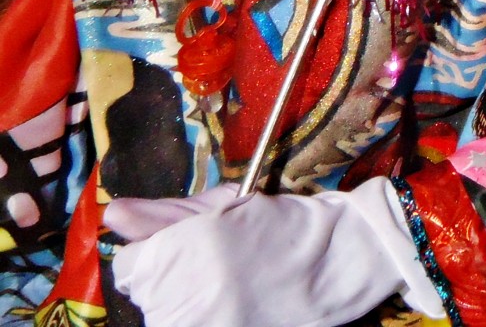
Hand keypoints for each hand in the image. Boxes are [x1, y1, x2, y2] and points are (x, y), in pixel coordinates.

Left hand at [106, 179, 443, 326]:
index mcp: (186, 250)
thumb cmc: (283, 225)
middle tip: (216, 267)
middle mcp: (187, 295)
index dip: (159, 250)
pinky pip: (187, 326)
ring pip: (164, 316)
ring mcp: (202, 325)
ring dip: (184, 304)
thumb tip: (113, 214)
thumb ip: (166, 214)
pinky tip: (231, 307)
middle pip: (146, 294)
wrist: (336, 263)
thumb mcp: (227, 207)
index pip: (133, 263)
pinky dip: (200, 318)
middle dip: (171, 279)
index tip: (190, 245)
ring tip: (227, 289)